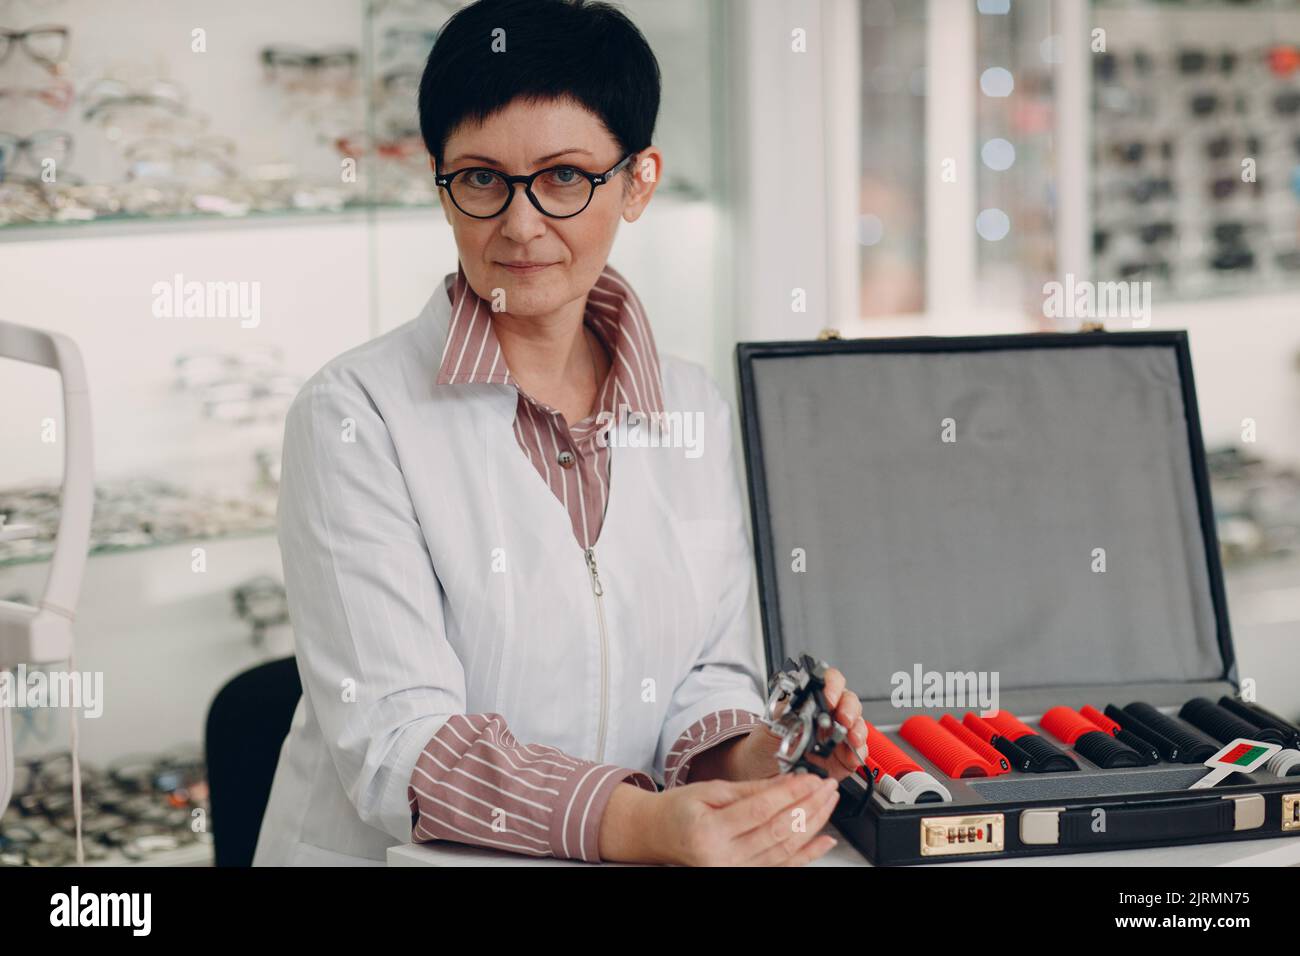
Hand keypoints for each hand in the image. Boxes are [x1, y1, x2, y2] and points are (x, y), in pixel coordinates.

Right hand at [646, 772, 840, 865]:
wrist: (659, 834)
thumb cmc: (680, 810)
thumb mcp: (710, 789)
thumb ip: (751, 789)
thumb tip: (788, 781)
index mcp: (710, 830)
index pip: (761, 810)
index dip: (791, 793)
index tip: (812, 779)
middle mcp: (722, 857)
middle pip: (778, 831)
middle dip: (809, 806)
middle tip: (827, 787)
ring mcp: (734, 871)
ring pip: (786, 850)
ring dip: (813, 825)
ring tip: (828, 804)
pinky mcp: (744, 876)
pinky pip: (783, 867)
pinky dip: (808, 854)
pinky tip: (825, 839)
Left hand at [735, 666, 868, 781]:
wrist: (760, 771)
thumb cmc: (766, 743)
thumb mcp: (772, 722)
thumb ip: (788, 712)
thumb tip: (802, 707)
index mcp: (811, 701)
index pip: (830, 682)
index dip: (833, 686)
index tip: (829, 698)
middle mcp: (828, 715)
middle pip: (849, 702)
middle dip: (849, 709)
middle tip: (843, 719)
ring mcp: (837, 736)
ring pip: (858, 726)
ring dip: (858, 730)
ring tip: (852, 738)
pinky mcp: (843, 758)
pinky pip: (858, 753)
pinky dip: (858, 754)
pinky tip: (851, 756)